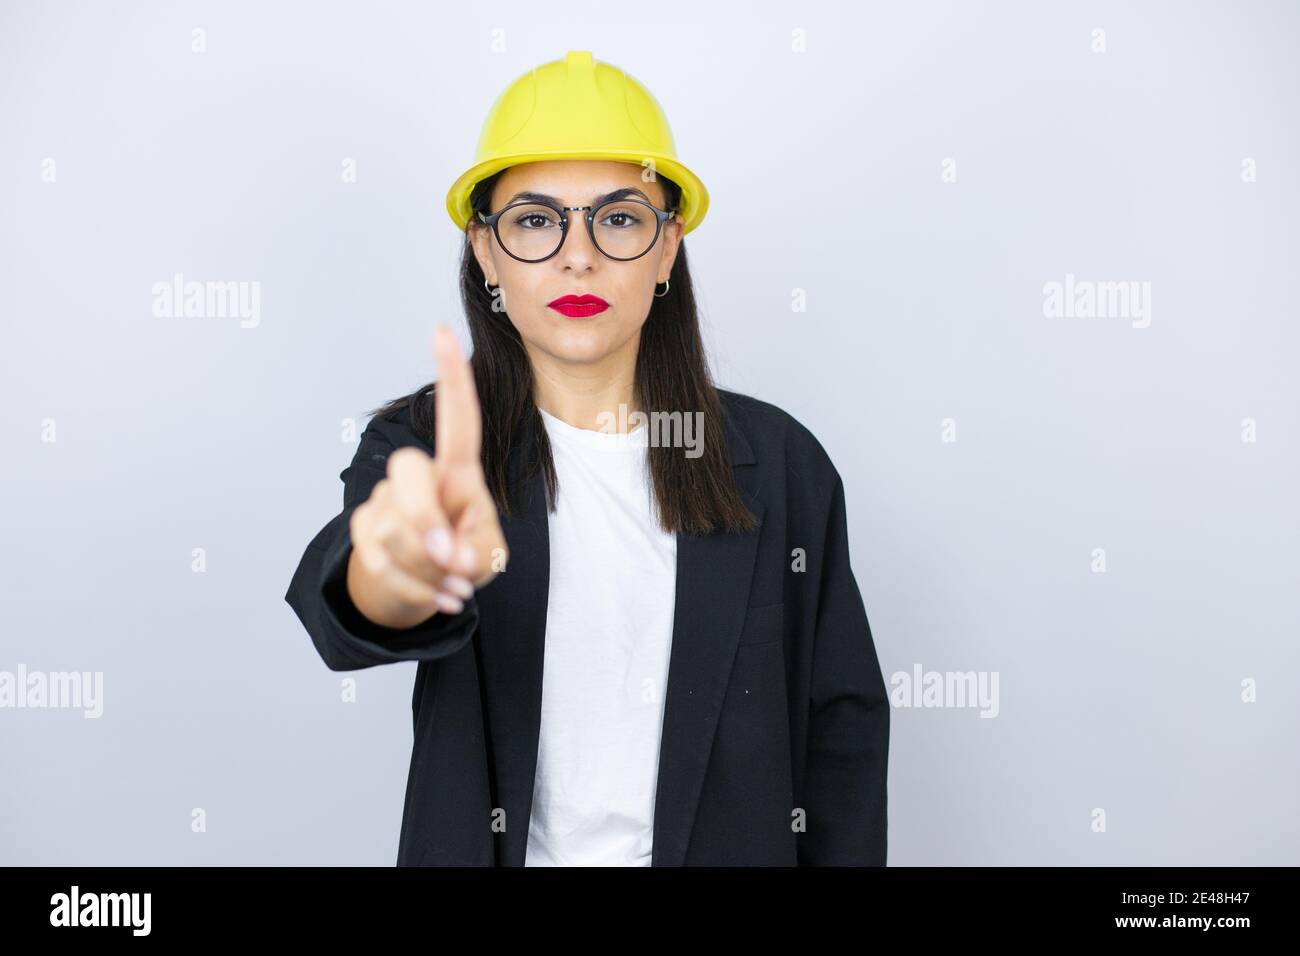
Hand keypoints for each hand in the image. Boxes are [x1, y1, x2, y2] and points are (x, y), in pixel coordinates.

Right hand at [345, 325, 507, 628]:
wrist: (424, 592)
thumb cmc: (463, 560)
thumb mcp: (487, 559)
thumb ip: (477, 554)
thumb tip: (449, 556)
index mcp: (457, 472)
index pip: (457, 421)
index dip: (451, 379)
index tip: (442, 330)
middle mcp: (417, 475)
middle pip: (408, 473)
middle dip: (426, 523)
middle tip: (452, 561)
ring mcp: (384, 500)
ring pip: (395, 530)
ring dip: (429, 571)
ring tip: (450, 584)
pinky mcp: (362, 529)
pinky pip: (382, 561)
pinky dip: (415, 589)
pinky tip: (435, 597)